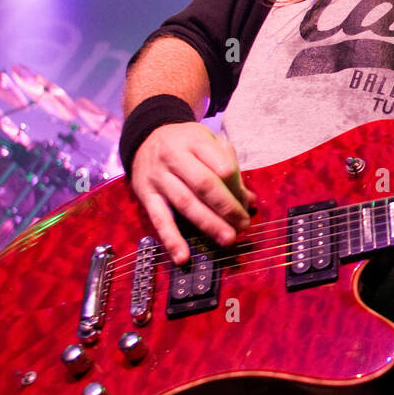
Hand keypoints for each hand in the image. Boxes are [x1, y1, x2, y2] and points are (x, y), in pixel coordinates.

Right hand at [129, 122, 255, 264]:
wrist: (145, 138)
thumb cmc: (185, 143)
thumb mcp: (209, 143)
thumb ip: (230, 167)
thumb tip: (248, 199)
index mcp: (195, 142)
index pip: (221, 167)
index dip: (236, 188)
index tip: (247, 203)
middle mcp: (174, 158)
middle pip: (204, 186)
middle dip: (227, 208)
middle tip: (243, 226)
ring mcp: (158, 177)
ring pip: (185, 203)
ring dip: (208, 224)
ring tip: (227, 239)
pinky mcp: (145, 195)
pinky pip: (159, 219)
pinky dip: (171, 239)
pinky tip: (183, 256)